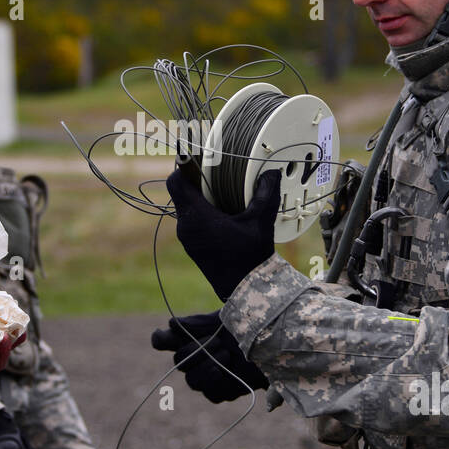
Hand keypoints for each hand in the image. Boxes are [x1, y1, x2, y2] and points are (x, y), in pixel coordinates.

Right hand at [151, 312, 267, 402]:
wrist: (273, 340)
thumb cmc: (246, 324)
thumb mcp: (223, 318)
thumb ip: (197, 323)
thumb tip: (171, 324)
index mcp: (189, 336)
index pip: (162, 340)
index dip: (160, 339)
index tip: (165, 335)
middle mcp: (194, 357)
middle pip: (178, 362)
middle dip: (197, 352)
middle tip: (219, 343)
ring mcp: (206, 376)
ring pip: (192, 381)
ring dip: (207, 368)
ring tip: (226, 356)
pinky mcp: (221, 391)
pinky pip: (211, 394)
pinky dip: (218, 382)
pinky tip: (227, 372)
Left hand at [167, 167, 280, 299]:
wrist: (246, 290)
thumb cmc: (251, 256)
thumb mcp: (261, 221)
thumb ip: (266, 193)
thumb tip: (271, 172)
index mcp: (197, 217)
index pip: (177, 182)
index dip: (184, 167)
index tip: (198, 159)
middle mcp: (186, 227)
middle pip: (180, 192)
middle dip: (195, 179)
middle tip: (213, 170)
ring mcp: (187, 238)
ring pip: (184, 206)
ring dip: (198, 195)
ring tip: (219, 188)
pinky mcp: (193, 246)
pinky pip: (190, 220)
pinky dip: (200, 210)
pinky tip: (221, 209)